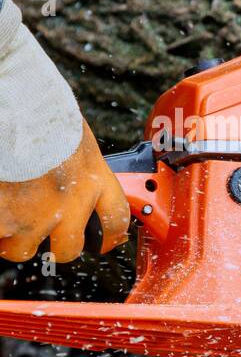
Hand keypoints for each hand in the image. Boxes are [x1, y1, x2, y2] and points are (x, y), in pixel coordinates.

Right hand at [0, 121, 129, 263]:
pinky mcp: (3, 220)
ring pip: (22, 248)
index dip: (109, 235)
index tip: (103, 241)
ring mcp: (35, 216)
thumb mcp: (70, 134)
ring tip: (4, 211)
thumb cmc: (38, 109)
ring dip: (11, 236)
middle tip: (34, 230)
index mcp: (92, 177)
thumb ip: (72, 161)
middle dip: (52, 245)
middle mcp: (70, 203)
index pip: (115, 219)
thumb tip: (64, 165)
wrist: (13, 107)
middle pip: (68, 249)